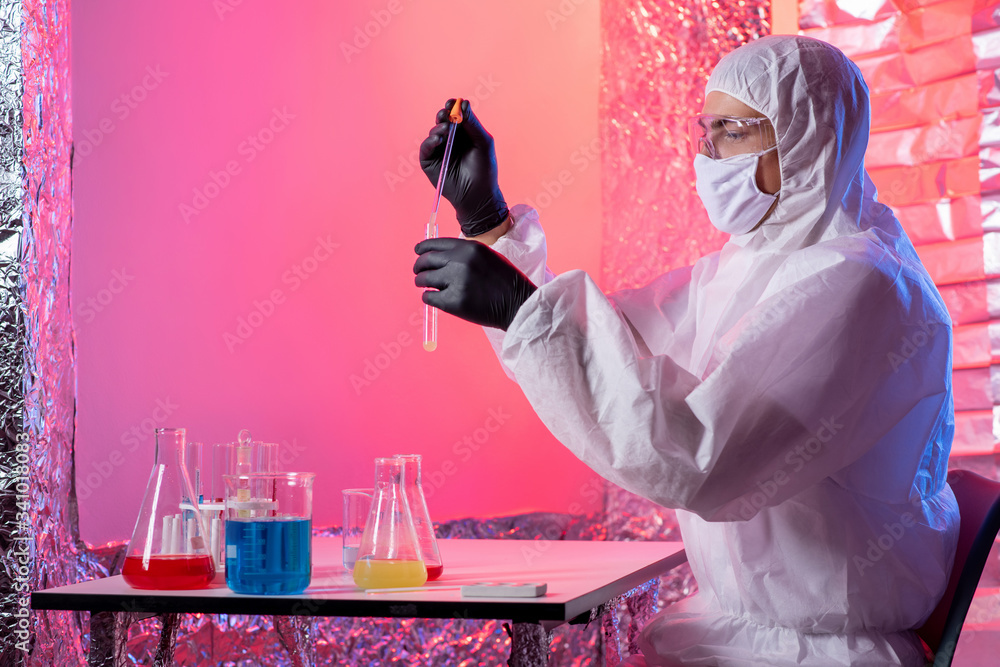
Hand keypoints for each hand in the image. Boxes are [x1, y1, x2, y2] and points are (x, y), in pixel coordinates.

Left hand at [413, 238, 535, 330]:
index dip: (422, 249)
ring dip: (421, 283)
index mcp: (469, 248)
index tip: (418, 253)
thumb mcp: (487, 256)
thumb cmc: (504, 281)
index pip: (434, 244)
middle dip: (419, 267)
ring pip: (424, 279)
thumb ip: (464, 254)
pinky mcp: (453, 302)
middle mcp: (461, 262)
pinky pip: (428, 297)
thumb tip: (437, 256)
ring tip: (426, 287)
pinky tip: (435, 298)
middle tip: (419, 274)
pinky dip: (428, 298)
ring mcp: (456, 282)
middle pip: (425, 261)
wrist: (518, 304)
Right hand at [419, 99, 508, 236]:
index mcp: (464, 133)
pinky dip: (430, 141)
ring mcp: (439, 151)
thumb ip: (473, 123)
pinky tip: (438, 139)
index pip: (455, 116)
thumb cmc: (484, 170)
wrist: (478, 196)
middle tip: (446, 112)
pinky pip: (426, 148)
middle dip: (443, 115)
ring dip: (438, 128)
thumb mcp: (483, 142)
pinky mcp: (430, 162)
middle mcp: (450, 140)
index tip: (453, 101)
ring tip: (445, 130)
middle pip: (442, 121)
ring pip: (434, 132)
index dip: (453, 107)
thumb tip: (463, 103)